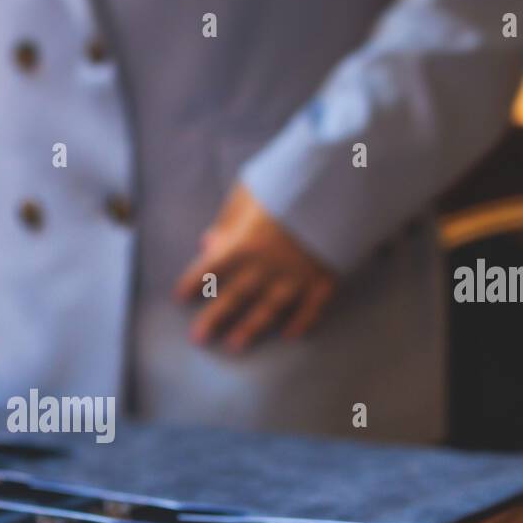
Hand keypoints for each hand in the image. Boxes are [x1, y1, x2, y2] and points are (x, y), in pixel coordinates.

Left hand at [174, 184, 336, 352]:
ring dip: (250, 329)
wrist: (342, 179)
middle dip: (213, 319)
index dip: (192, 283)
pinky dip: (302, 322)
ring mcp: (296, 277)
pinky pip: (312, 307)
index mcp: (243, 244)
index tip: (180, 297)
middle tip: (198, 338)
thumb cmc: (290, 177)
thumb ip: (227, 220)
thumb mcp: (249, 189)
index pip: (209, 270)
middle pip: (234, 298)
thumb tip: (207, 243)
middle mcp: (265, 267)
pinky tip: (291, 335)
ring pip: (269, 310)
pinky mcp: (325, 278)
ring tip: (235, 345)